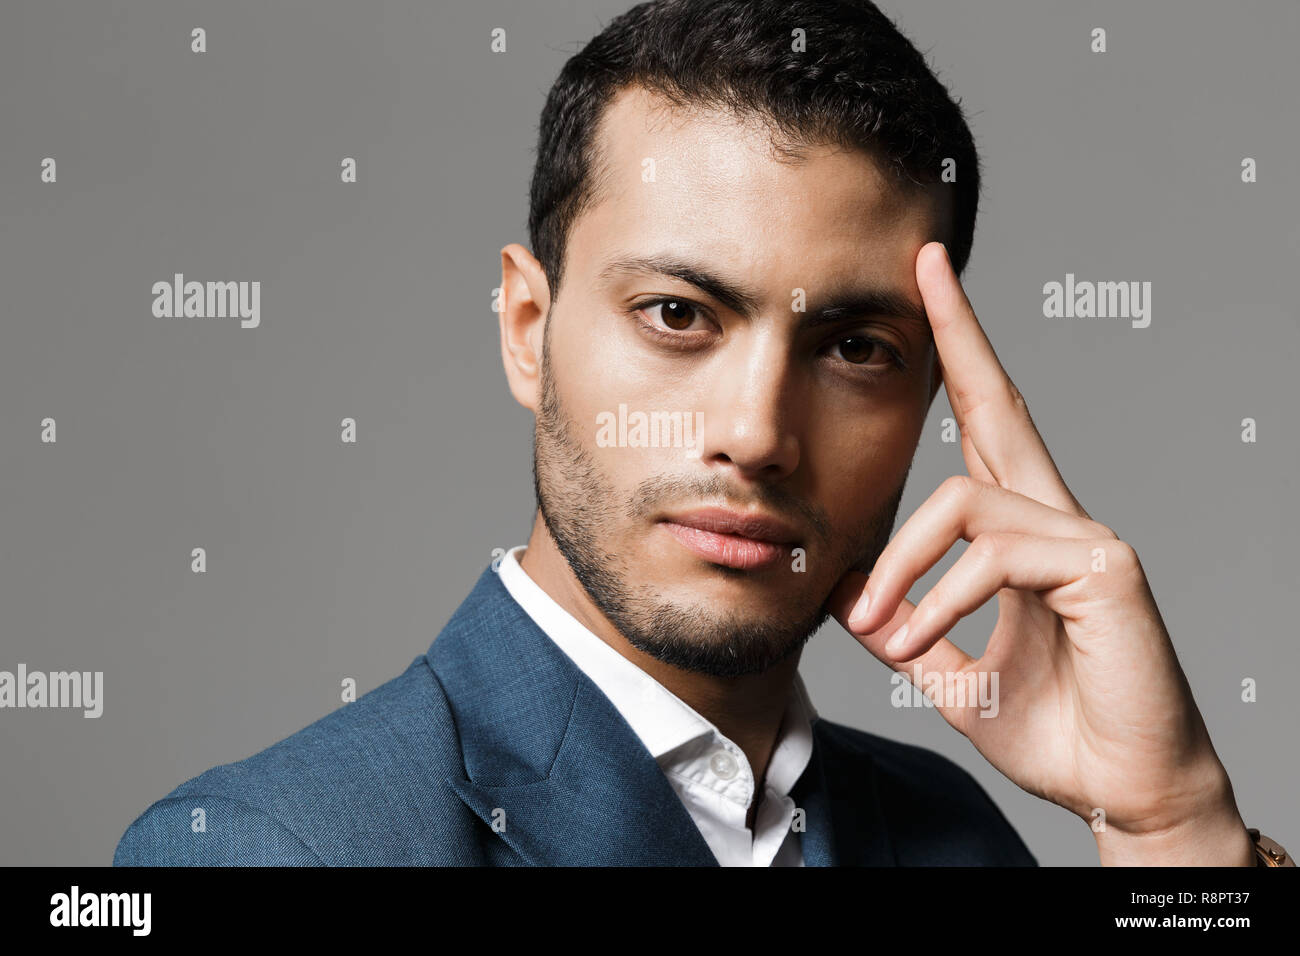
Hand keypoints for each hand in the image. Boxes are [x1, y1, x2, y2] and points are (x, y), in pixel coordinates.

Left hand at [828, 242, 1254, 865]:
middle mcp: (1056, 515)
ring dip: (900, 567)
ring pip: (961, 499)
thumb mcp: (948, 667)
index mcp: (1019, 531)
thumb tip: (844, 594)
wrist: (1118, 786)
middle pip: (1000, 401)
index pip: (983, 427)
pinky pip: (992, 553)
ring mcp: (1085, 533)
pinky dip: (941, 599)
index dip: (957, 359)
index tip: (927, 290)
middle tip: (925, 260)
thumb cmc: (1048, 723)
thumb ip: (904, 624)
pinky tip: (923, 646)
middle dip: (960, 327)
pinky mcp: (1104, 565)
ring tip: (883, 634)